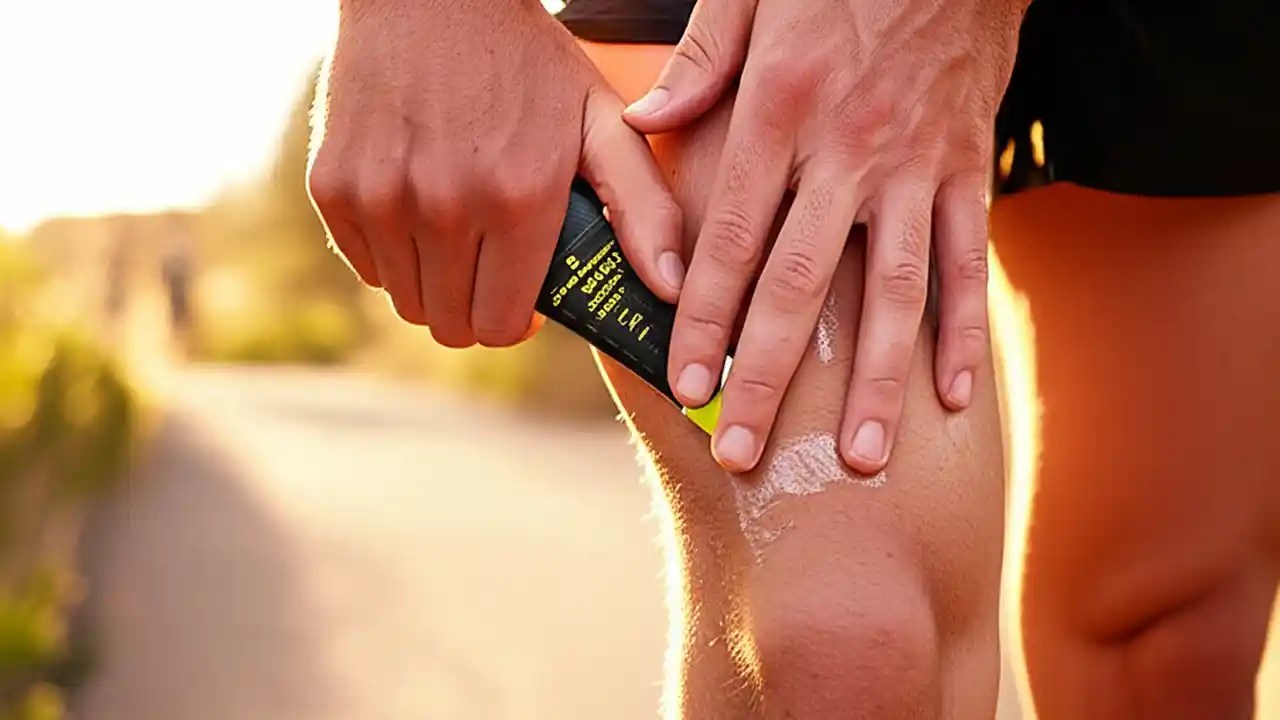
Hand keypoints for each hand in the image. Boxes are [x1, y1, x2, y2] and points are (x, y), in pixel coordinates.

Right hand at [309, 0, 684, 347]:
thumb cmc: (526, 62)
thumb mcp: (600, 120)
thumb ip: (643, 209)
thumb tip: (675, 290)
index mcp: (517, 198)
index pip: (501, 326)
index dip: (516, 322)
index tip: (522, 298)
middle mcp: (442, 206)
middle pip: (450, 325)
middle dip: (476, 310)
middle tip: (491, 269)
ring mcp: (379, 198)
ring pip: (405, 301)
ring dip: (434, 284)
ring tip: (458, 234)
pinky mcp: (333, 187)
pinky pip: (363, 265)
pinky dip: (389, 254)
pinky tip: (416, 209)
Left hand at [625, 0, 1023, 472]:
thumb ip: (699, 60)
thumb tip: (646, 120)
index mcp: (781, 109)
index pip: (732, 238)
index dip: (704, 320)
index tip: (684, 385)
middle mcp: (847, 150)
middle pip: (801, 286)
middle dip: (770, 378)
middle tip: (746, 453)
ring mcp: (914, 167)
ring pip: (894, 292)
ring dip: (876, 382)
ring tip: (860, 459)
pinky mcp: (967, 169)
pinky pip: (967, 262)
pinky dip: (962, 332)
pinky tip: (951, 398)